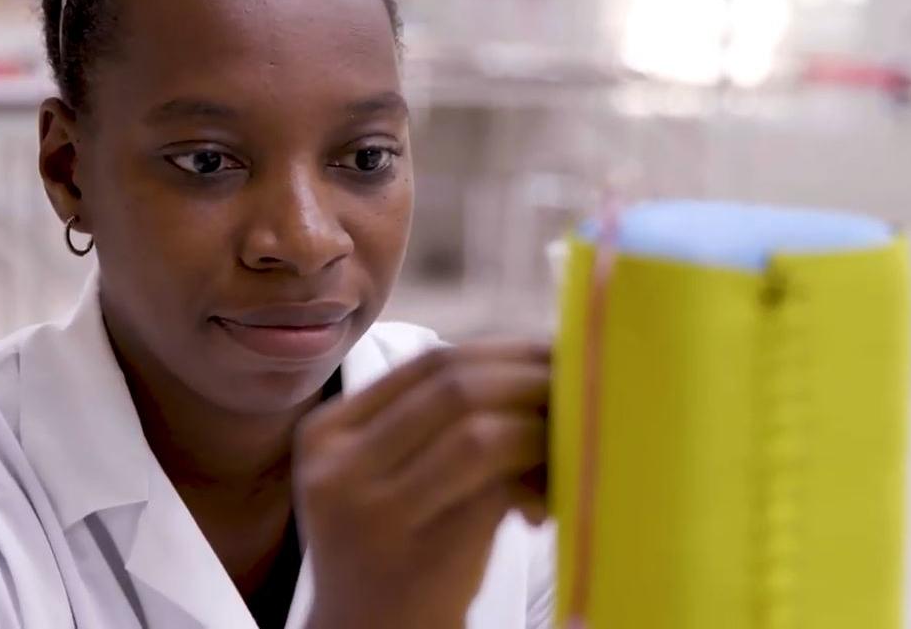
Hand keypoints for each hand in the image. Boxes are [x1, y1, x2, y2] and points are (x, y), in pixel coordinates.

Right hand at [294, 342, 549, 628]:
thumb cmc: (397, 557)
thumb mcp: (388, 480)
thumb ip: (435, 424)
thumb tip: (542, 361)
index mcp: (326, 432)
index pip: (429, 363)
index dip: (505, 353)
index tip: (559, 356)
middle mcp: (334, 465)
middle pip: (455, 387)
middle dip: (533, 382)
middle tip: (584, 393)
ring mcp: (366, 512)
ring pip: (478, 434)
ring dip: (542, 432)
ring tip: (573, 448)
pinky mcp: (409, 557)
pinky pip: (493, 491)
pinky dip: (535, 484)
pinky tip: (546, 507)